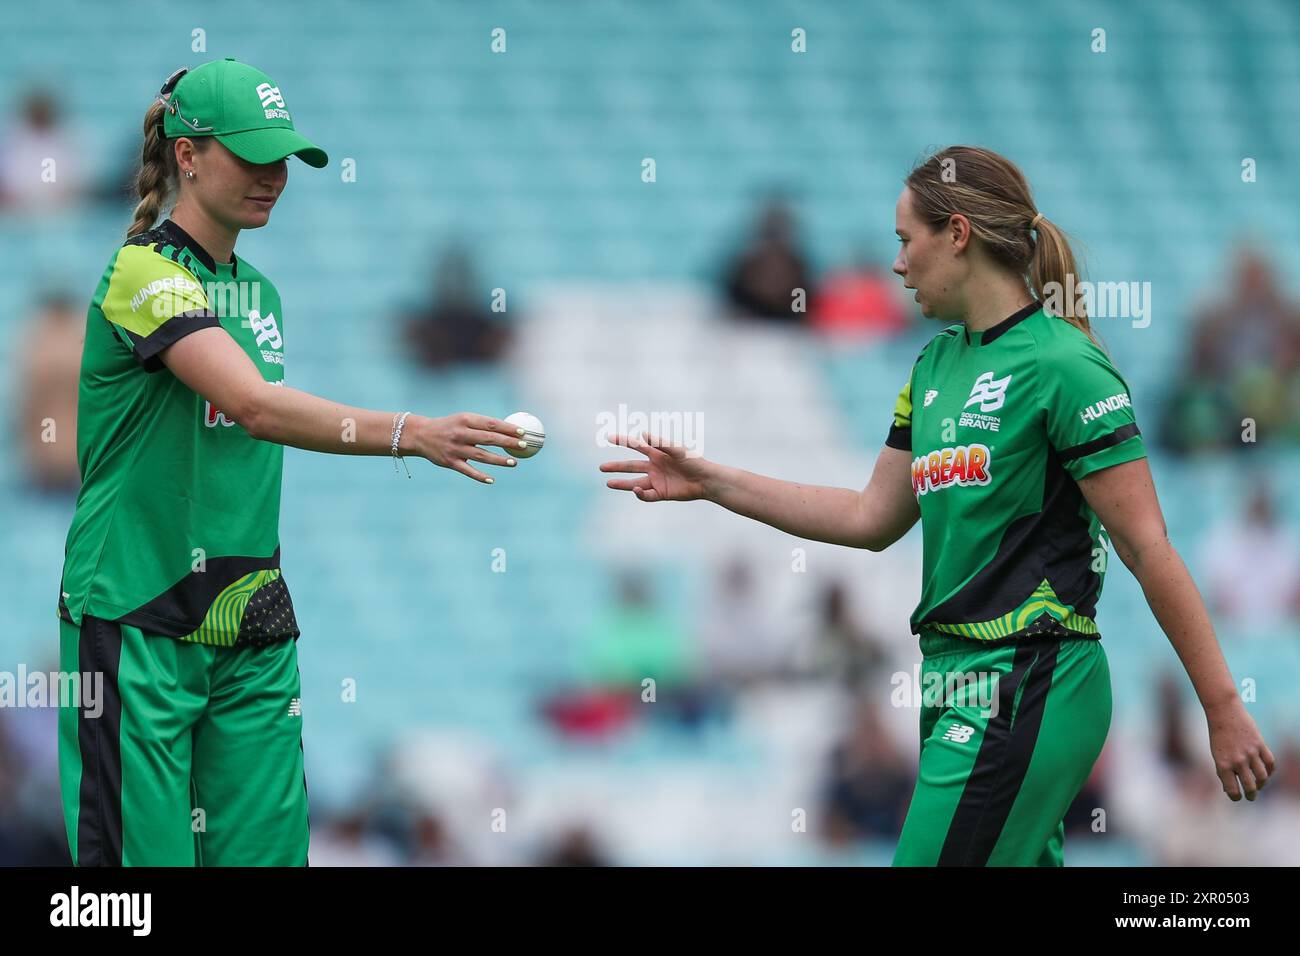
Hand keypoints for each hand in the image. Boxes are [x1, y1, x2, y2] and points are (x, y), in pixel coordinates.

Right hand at [407, 412, 525, 482]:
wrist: (420, 435)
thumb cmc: (449, 426)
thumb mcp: (463, 419)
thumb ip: (482, 424)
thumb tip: (510, 429)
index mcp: (466, 420)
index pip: (491, 424)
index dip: (508, 428)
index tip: (523, 432)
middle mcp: (461, 433)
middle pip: (489, 439)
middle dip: (508, 442)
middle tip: (524, 446)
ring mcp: (455, 448)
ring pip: (481, 456)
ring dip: (499, 460)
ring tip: (514, 462)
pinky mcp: (450, 462)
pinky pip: (468, 471)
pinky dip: (480, 476)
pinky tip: (492, 480)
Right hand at [599, 432, 711, 501]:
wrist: (706, 480)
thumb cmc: (693, 461)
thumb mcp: (677, 449)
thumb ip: (660, 442)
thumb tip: (642, 433)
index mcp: (656, 453)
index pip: (636, 445)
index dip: (623, 441)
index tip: (609, 437)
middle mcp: (654, 467)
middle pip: (631, 466)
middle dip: (616, 467)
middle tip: (601, 467)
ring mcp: (656, 480)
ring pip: (634, 482)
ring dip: (622, 484)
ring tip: (608, 483)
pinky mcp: (661, 493)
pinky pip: (647, 495)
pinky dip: (641, 494)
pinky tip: (637, 490)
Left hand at [1205, 696, 1274, 800]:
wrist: (1224, 712)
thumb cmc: (1218, 735)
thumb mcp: (1216, 753)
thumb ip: (1223, 770)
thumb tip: (1229, 788)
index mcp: (1222, 764)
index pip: (1232, 790)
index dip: (1235, 797)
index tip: (1237, 797)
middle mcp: (1237, 761)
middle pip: (1250, 787)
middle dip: (1251, 795)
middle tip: (1251, 797)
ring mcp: (1250, 753)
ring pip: (1262, 777)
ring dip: (1261, 784)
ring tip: (1258, 785)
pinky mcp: (1260, 745)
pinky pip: (1270, 763)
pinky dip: (1270, 771)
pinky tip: (1266, 773)